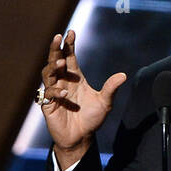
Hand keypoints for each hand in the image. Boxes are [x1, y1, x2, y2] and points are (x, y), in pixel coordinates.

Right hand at [39, 29, 126, 157]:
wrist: (82, 138)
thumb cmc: (92, 119)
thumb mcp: (104, 103)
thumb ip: (111, 88)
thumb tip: (124, 75)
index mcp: (74, 77)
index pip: (69, 56)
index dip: (68, 44)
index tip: (71, 33)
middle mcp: (62, 81)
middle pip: (54, 59)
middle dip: (55, 48)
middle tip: (58, 37)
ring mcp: (54, 91)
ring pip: (47, 73)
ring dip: (53, 66)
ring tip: (61, 63)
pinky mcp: (48, 104)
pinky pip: (48, 93)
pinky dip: (55, 90)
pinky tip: (64, 93)